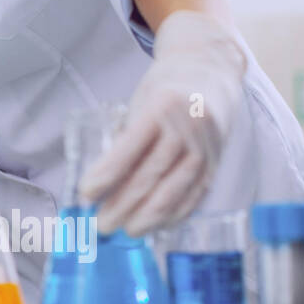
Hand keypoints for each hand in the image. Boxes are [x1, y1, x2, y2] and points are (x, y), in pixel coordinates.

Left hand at [78, 10, 248, 236]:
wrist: (210, 71)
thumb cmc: (165, 88)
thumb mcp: (140, 100)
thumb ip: (126, 134)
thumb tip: (102, 179)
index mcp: (160, 108)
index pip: (129, 148)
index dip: (107, 175)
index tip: (86, 195)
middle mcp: (186, 128)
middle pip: (151, 175)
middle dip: (123, 204)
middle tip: (101, 226)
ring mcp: (205, 147)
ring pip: (175, 190)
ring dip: (149, 216)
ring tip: (127, 232)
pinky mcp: (216, 161)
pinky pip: (196, 193)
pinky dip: (176, 213)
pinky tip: (159, 225)